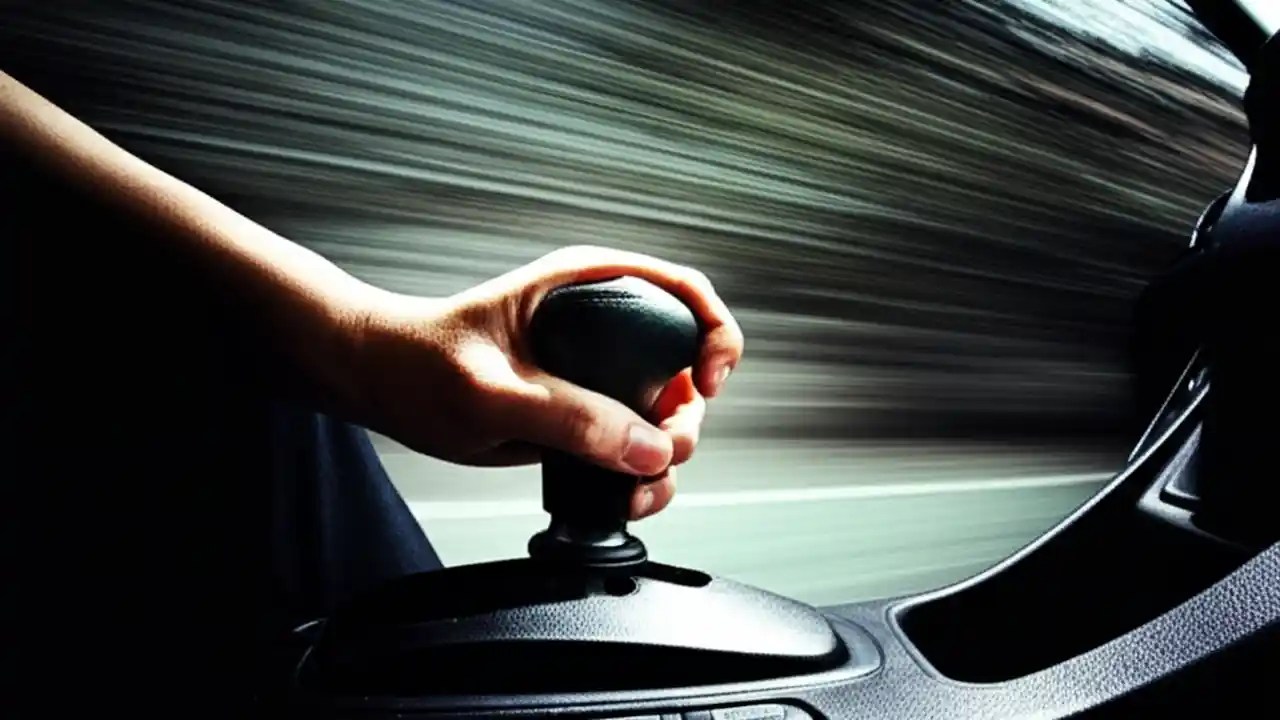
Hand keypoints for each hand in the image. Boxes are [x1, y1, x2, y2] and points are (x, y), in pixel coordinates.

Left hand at [340, 246, 744, 519]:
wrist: (384, 386)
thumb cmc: (421, 361)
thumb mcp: (491, 390)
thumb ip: (569, 418)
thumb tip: (647, 447)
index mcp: (588, 286)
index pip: (684, 292)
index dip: (714, 332)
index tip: (708, 381)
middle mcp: (604, 325)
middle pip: (687, 366)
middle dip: (688, 417)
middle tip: (661, 451)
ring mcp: (597, 372)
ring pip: (667, 413)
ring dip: (668, 456)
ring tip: (639, 487)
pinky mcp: (584, 413)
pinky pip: (635, 444)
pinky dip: (644, 475)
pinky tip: (626, 494)